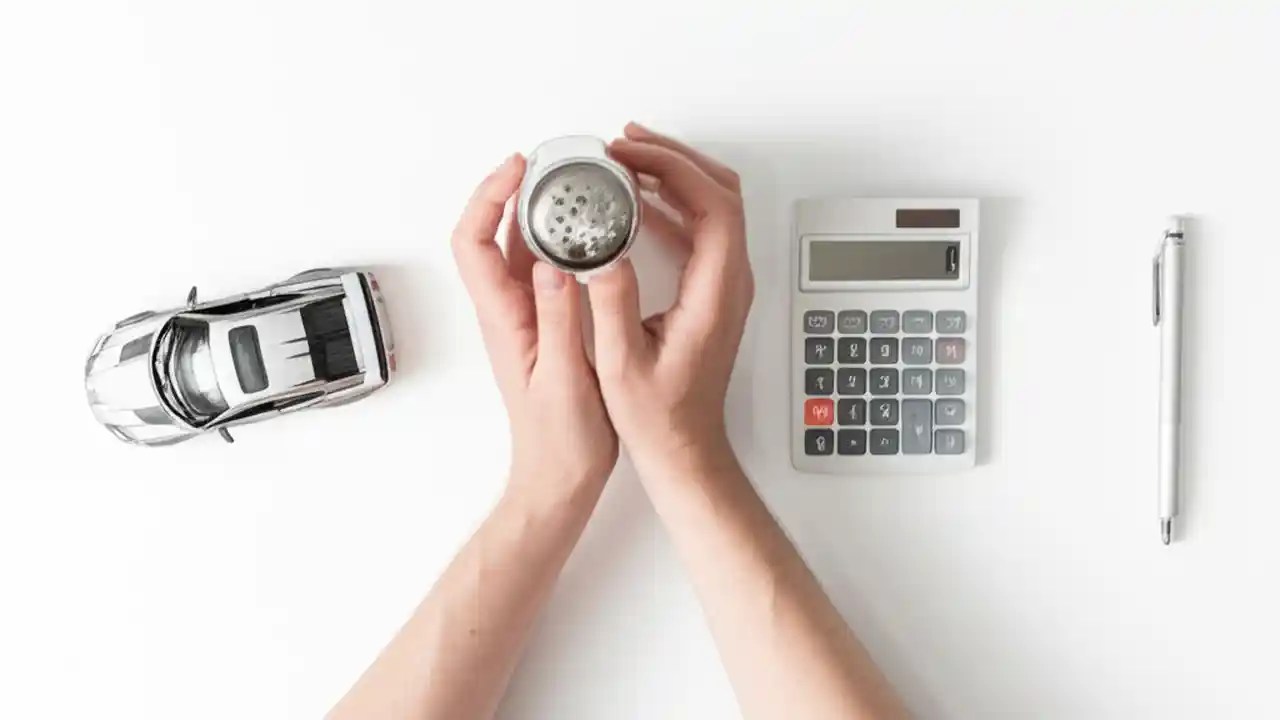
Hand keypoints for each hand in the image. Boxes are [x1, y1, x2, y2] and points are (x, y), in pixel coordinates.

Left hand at [451, 154, 617, 499]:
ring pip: (517, 247)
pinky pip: (544, 268)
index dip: (488, 198)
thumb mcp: (564, 381)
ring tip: (565, 181)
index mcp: (505, 320)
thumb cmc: (560, 441)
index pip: (474, 243)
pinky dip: (557, 238)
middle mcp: (509, 311)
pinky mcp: (547, 324)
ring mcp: (526, 316)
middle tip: (546, 160)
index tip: (518, 168)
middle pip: (490, 233)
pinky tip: (584, 230)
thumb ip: (560, 322)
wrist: (559, 476)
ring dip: (533, 209)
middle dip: (511, 188)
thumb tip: (552, 265)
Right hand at [586, 124, 752, 477]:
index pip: (713, 205)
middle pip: (720, 192)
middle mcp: (730, 282)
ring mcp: (725, 284)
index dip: (673, 167)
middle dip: (674, 157)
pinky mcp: (712, 290)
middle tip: (626, 143)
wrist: (685, 447)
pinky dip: (669, 203)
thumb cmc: (660, 416)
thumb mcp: (622, 365)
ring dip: (672, 175)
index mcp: (716, 293)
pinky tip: (634, 202)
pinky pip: (699, 228)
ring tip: (626, 160)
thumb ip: (613, 305)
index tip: (630, 155)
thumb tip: (602, 255)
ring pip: (713, 205)